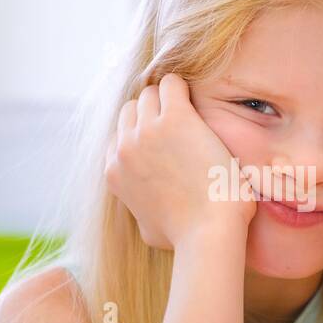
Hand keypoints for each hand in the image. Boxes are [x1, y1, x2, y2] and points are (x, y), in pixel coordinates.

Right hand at [104, 73, 256, 249]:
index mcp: (114, 172)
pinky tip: (197, 99)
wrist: (208, 233)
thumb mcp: (148, 230)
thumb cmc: (186, 238)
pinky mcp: (175, 119)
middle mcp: (124, 149)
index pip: (120, 136)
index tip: (165, 139)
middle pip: (131, 111)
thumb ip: (140, 210)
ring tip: (191, 110)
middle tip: (180, 122)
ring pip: (149, 94)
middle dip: (152, 113)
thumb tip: (144, 210)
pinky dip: (181, 87)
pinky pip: (171, 84)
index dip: (142, 135)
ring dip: (168, 98)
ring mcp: (146, 132)